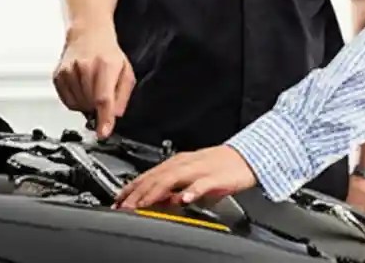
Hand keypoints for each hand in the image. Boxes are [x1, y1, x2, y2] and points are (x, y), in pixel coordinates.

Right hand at [52, 27, 134, 137]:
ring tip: (91, 88)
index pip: (103, 98)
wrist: (88, 33)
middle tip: (102, 95)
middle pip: (89, 104)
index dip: (104, 118)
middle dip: (97, 108)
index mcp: (105, 65)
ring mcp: (69, 71)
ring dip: (86, 104)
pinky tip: (81, 88)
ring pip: (77, 105)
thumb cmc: (107, 53)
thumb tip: (115, 115)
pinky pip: (67, 101)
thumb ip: (123, 96)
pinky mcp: (58, 75)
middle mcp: (84, 67)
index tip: (103, 132)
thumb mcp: (126, 72)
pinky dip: (76, 101)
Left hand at [113, 145, 257, 209]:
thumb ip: (174, 187)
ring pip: (172, 179)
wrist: (246, 159)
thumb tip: (156, 200)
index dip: (132, 186)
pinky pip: (201, 184)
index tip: (118, 199)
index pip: (149, 174)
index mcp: (177, 163)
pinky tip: (182, 200)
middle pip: (156, 177)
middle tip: (123, 206)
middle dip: (137, 192)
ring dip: (155, 192)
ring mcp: (199, 170)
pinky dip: (190, 192)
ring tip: (142, 204)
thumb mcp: (191, 178)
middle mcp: (185, 164)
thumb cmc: (219, 168)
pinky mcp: (216, 177)